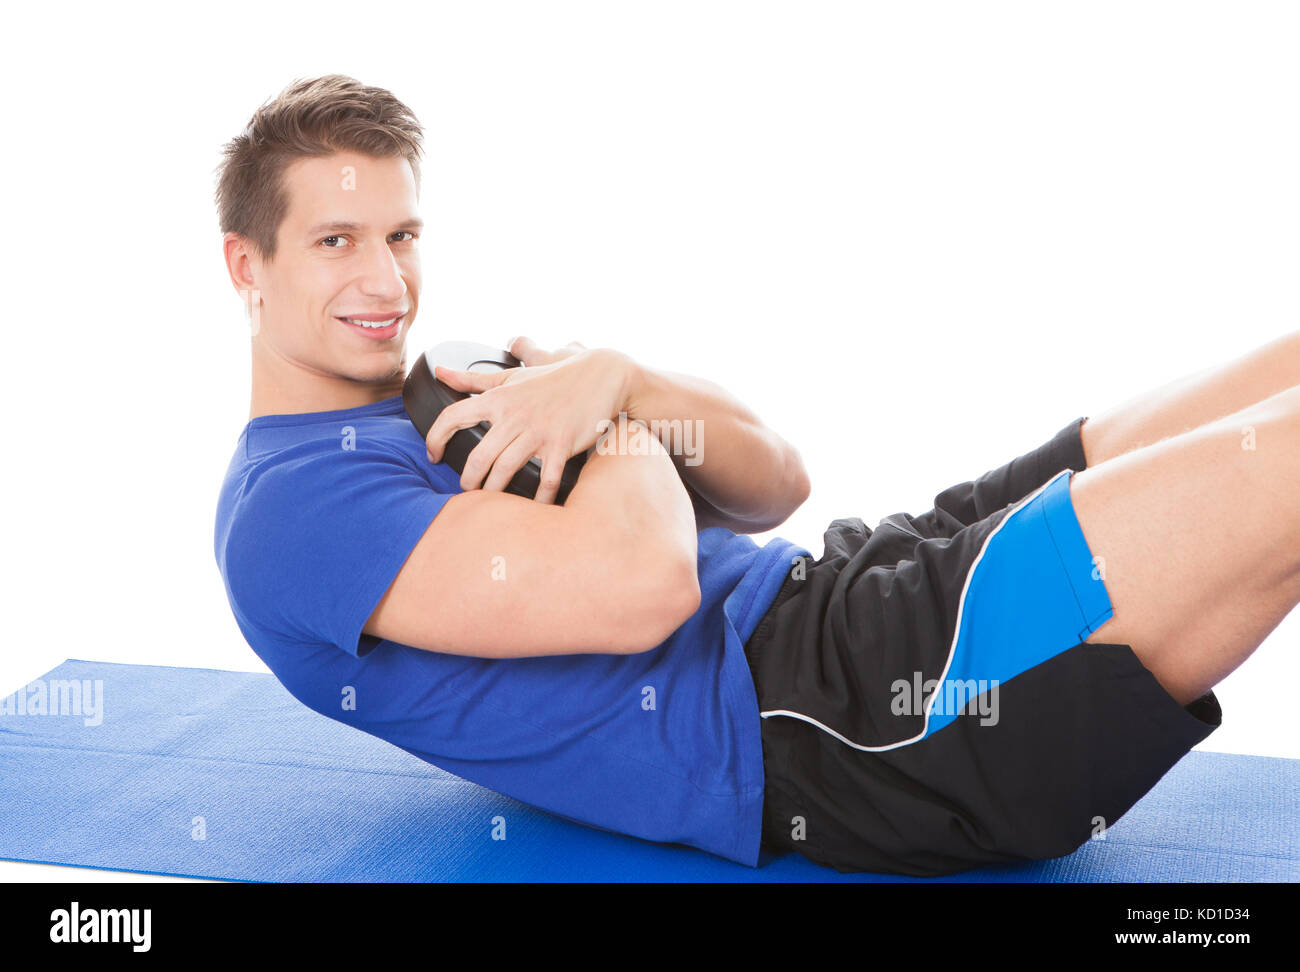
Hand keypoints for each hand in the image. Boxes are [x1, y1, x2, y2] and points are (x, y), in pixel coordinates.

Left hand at [425, 337, 635, 504]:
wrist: (600, 376)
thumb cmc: (552, 379)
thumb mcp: (510, 376)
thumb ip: (472, 378)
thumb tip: (439, 372)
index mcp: (498, 398)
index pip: (452, 416)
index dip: (435, 438)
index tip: (433, 455)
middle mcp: (515, 416)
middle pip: (479, 456)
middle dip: (468, 479)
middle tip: (465, 491)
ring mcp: (539, 431)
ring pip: (505, 469)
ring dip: (493, 491)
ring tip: (488, 502)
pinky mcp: (561, 444)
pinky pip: (545, 479)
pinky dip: (539, 497)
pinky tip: (534, 506)